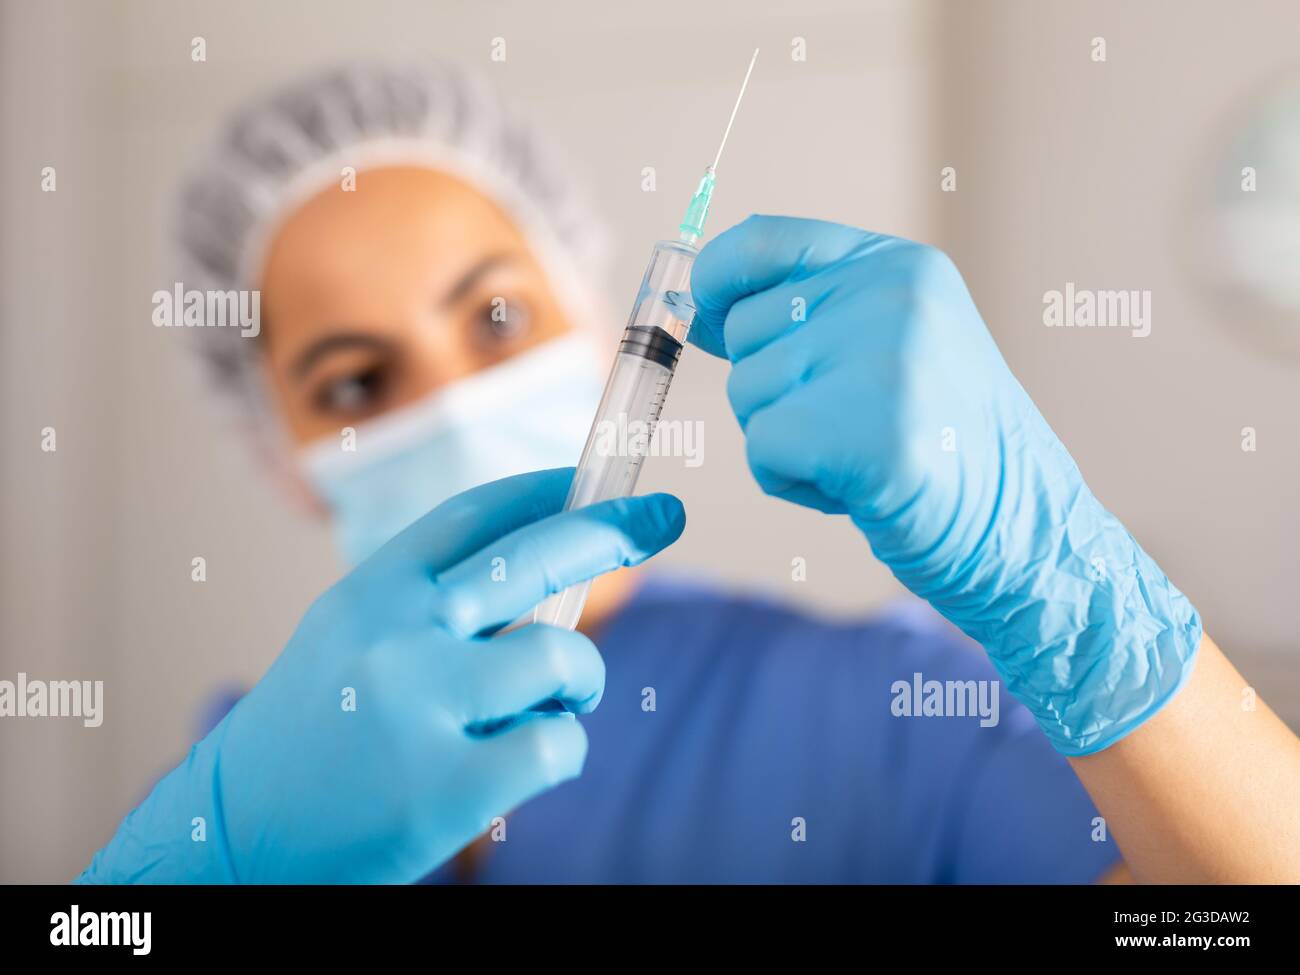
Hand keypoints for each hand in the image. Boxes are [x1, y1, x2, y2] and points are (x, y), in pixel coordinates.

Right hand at [77, 468, 684, 882]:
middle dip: (612, 528)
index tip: (589, 478)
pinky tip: (515, 769)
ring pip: (563, 659)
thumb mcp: (347, 638)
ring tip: (547, 710)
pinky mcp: (448, 785)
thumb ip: (429, 605)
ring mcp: (423, 705)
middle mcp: (398, 633)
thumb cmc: (307, 736)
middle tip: (662, 516)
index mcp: (371, 591)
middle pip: (537, 555)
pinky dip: (559, 751)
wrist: (231, 838)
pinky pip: (559, 744)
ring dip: (577, 682)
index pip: (475, 514)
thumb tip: (548, 566)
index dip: (544, 489)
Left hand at [690, 215, 1199, 754]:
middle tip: (845, 422)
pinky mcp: (868, 431)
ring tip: (859, 454)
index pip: (762, 242)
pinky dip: (790, 482)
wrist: (1022, 528)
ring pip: (747, 394)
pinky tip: (855, 488)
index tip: (709, 312)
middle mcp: (891, 295)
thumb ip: (802, 318)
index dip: (716, 280)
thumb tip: (698, 311)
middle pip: (744, 331)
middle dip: (770, 389)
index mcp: (898, 264)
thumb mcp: (886, 349)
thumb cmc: (943, 445)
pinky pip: (762, 449)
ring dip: (784, 440)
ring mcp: (884, 359)